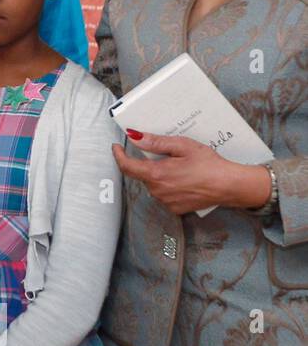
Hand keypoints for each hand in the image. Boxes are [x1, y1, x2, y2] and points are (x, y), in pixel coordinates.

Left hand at [113, 131, 271, 215]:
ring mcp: (166, 202)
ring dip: (159, 175)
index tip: (116, 147)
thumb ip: (156, 143)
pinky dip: (169, 186)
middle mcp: (158, 191)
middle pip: (142, 174)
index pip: (127, 166)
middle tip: (166, 155)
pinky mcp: (175, 209)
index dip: (118, 156)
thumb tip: (135, 137)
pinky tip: (184, 180)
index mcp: (157, 174)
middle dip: (148, 164)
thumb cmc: (209, 165)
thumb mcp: (183, 146)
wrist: (229, 186)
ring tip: (180, 167)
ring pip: (153, 185)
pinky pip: (164, 195)